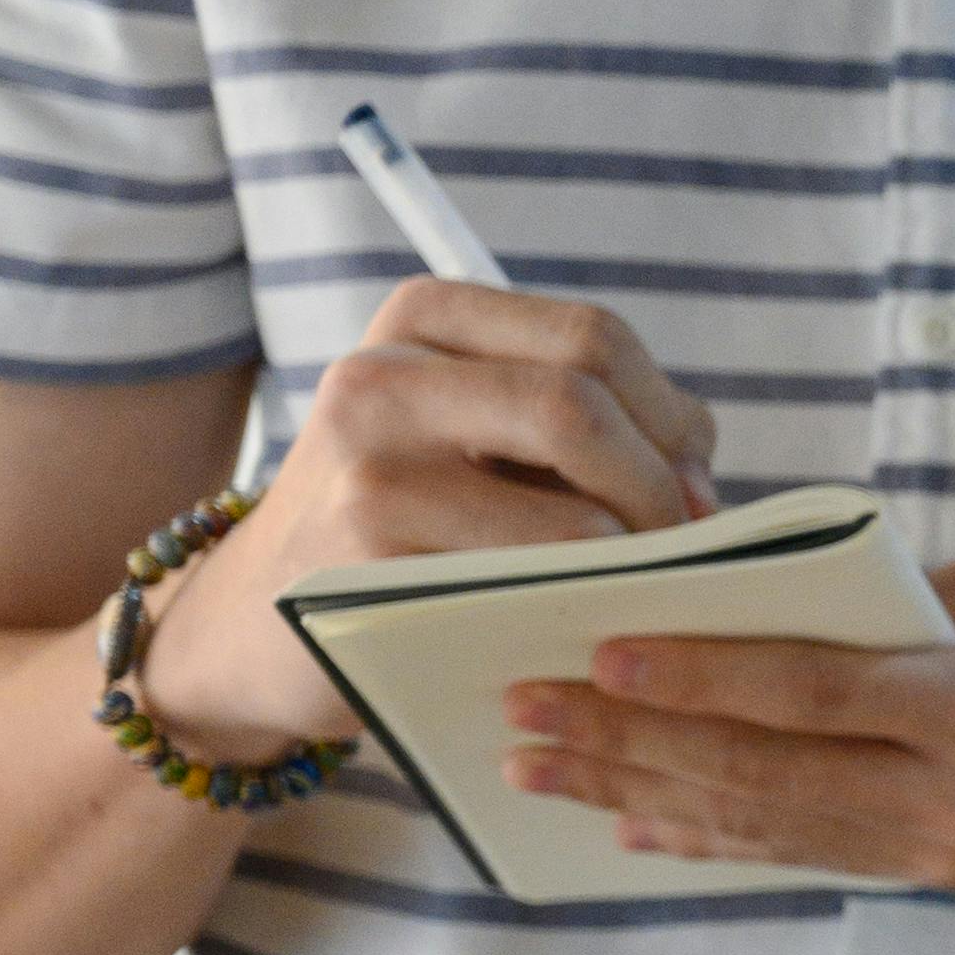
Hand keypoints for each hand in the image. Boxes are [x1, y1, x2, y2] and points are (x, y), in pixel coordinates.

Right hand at [147, 282, 717, 761]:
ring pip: (568, 490)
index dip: (670, 417)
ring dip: (636, 551)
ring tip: (642, 590)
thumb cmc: (405, 540)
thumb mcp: (479, 450)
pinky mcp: (367, 547)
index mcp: (424, 320)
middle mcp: (383, 370)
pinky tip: (589, 625)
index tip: (692, 489)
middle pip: (583, 396)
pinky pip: (531, 570)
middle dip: (659, 483)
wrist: (251, 633)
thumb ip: (588, 431)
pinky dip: (587, 599)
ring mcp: (365, 455)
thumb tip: (702, 481)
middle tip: (682, 549)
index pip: (594, 338)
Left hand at [500, 551, 954, 888]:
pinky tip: (642, 826)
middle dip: (629, 744)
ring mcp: (949, 850)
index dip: (697, 676)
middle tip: (520, 715)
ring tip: (544, 770)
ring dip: (646, 795)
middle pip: (760, 772)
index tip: (599, 650)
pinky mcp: (952, 871)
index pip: (811, 691)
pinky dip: (722, 837)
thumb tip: (797, 597)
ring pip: (769, 824)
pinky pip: (813, 852)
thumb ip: (920, 596)